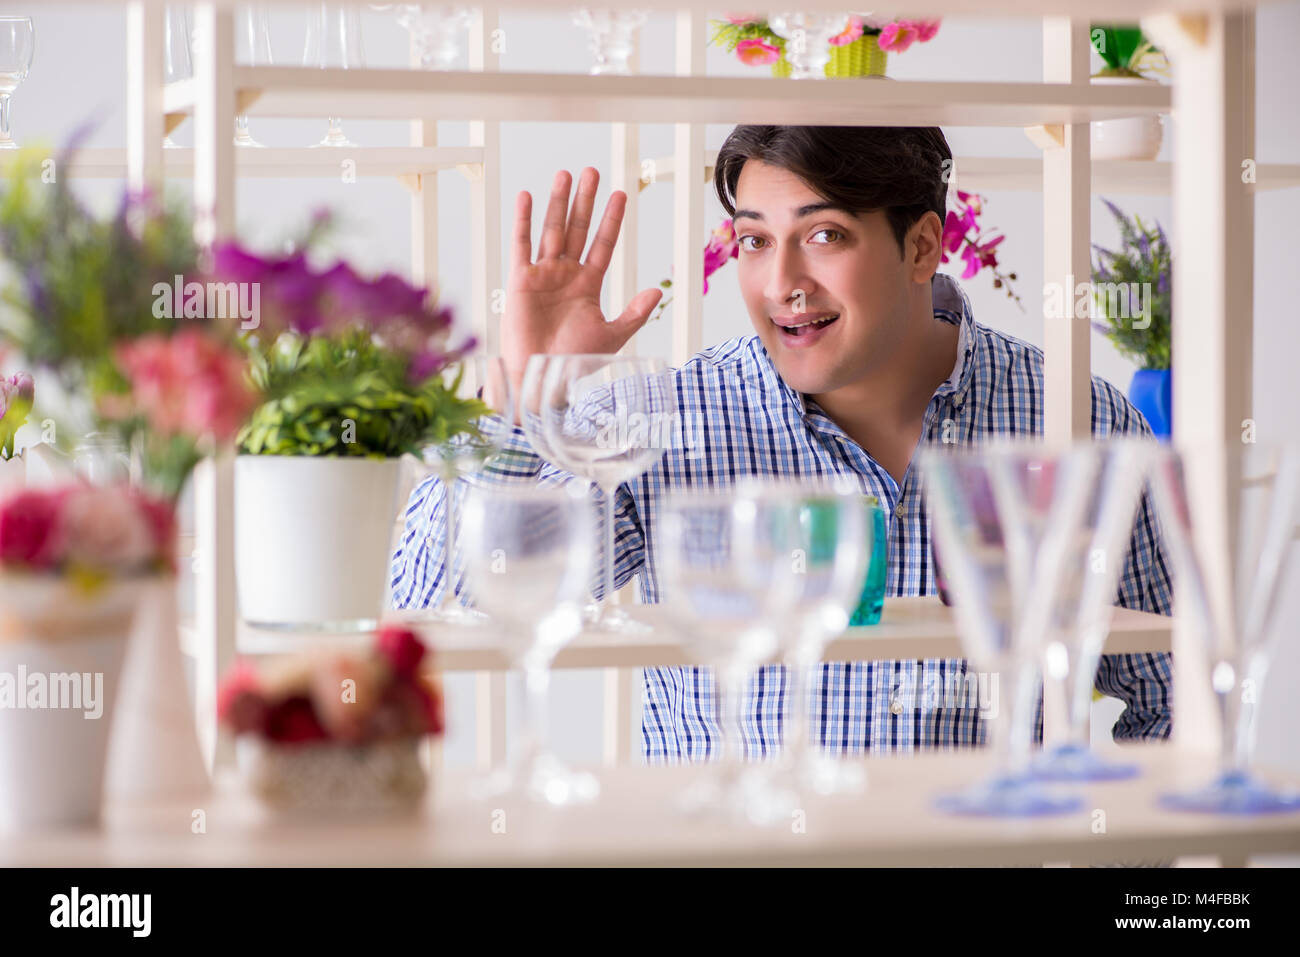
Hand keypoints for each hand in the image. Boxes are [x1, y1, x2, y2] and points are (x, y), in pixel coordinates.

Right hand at [502, 167, 663, 389]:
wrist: (543, 377)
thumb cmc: (574, 363)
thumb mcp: (612, 336)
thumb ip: (634, 313)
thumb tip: (658, 291)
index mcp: (588, 285)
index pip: (602, 244)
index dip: (611, 220)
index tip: (620, 194)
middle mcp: (565, 275)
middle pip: (578, 229)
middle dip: (585, 201)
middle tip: (592, 171)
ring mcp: (543, 275)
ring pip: (553, 230)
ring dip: (559, 203)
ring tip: (566, 174)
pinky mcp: (520, 279)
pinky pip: (522, 244)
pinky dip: (523, 220)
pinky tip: (527, 196)